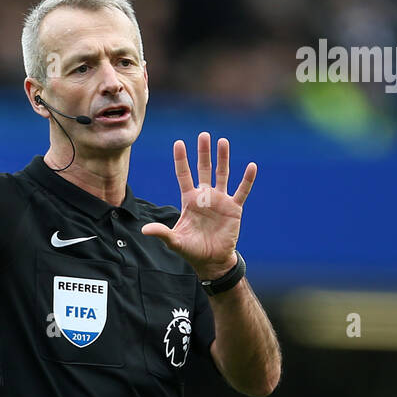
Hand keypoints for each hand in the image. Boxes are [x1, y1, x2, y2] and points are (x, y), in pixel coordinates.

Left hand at [141, 134, 255, 279]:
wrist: (212, 261)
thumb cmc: (192, 251)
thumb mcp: (175, 241)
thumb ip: (162, 233)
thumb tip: (144, 230)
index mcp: (189, 200)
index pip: (184, 175)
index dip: (181, 160)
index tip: (179, 143)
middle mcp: (205, 196)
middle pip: (204, 169)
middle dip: (203, 153)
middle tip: (203, 135)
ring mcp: (220, 200)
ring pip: (223, 174)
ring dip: (223, 158)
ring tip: (223, 141)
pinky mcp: (234, 208)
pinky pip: (242, 191)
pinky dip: (247, 180)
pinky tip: (252, 166)